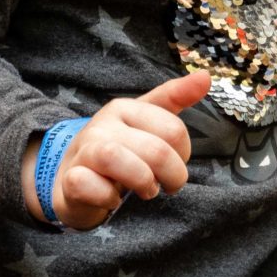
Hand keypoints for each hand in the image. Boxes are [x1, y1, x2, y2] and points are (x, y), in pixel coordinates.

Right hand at [51, 71, 212, 230]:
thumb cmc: (118, 149)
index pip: (173, 128)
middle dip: (172, 175)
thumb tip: (206, 77)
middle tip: (169, 186)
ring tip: (147, 191)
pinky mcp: (70, 180)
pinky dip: (107, 198)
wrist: (72, 179)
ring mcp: (84, 151)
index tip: (177, 163)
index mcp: (124, 108)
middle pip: (154, 150)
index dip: (183, 153)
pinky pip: (87, 185)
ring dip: (142, 182)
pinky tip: (114, 200)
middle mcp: (102, 125)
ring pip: (115, 158)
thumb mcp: (145, 120)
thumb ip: (174, 98)